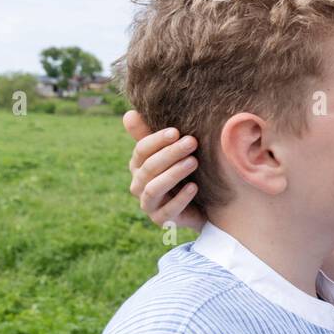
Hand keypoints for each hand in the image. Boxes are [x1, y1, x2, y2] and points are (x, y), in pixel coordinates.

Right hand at [124, 109, 205, 232]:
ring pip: (153, 188)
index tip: (176, 131)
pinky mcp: (161, 220)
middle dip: (170, 153)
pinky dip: (180, 198)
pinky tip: (194, 187)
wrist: (203, 205)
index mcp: (139, 165)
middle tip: (192, 142)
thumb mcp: (173, 152)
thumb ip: (153, 135)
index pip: (141, 150)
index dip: (156, 140)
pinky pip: (167, 211)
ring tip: (193, 162)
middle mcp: (139, 184)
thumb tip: (129, 113)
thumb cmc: (185, 171)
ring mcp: (149, 204)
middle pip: (149, 167)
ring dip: (173, 173)